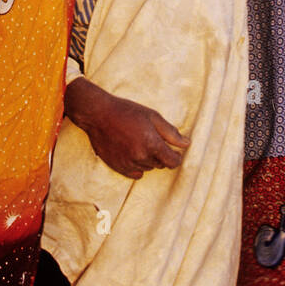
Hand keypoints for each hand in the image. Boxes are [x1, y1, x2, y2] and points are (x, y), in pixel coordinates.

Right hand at [65, 77, 189, 179]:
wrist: (98, 115)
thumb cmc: (126, 112)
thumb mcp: (152, 116)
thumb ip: (170, 132)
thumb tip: (186, 144)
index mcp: (152, 144)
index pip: (173, 162)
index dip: (176, 157)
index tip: (175, 152)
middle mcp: (141, 157)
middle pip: (161, 164)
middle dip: (161, 154)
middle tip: (152, 139)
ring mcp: (129, 164)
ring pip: (148, 167)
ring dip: (148, 159)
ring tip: (139, 141)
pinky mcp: (118, 168)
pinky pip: (136, 173)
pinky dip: (138, 165)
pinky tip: (132, 151)